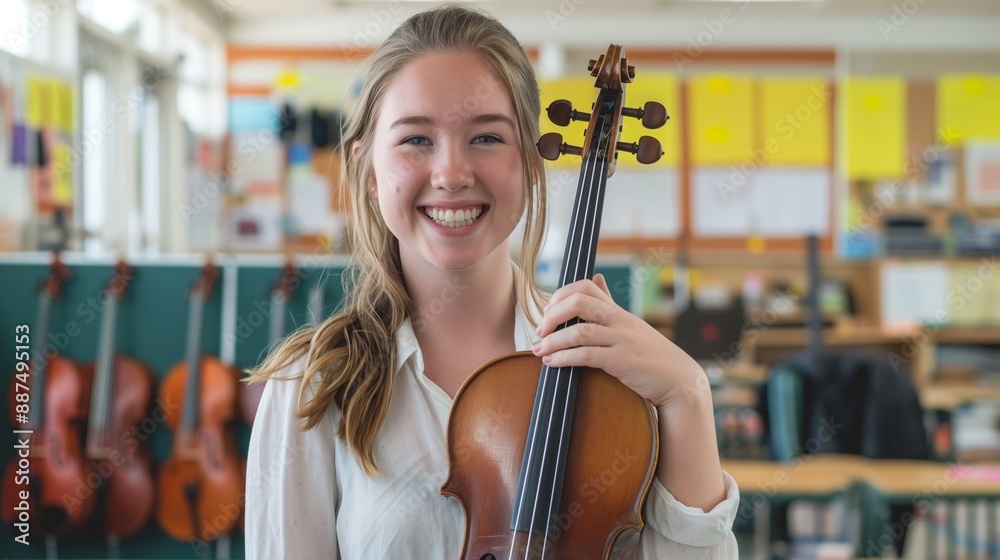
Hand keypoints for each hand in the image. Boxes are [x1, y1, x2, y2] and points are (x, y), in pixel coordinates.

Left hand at [531, 274, 707, 408]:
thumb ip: (610, 302)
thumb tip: (597, 277)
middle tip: (539, 331)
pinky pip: (587, 355)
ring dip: (553, 341)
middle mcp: (620, 320)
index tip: (548, 310)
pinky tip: (552, 363)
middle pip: (579, 302)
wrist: (679, 379)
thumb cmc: (651, 353)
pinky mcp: (623, 362)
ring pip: (579, 331)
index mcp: (619, 311)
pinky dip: (564, 358)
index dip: (562, 294)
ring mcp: (622, 340)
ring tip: (539, 350)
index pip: (587, 286)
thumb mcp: (631, 323)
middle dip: (552, 315)